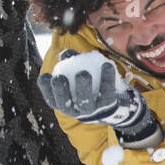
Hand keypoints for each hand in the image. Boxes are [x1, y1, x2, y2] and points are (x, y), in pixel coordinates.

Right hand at [38, 50, 161, 146]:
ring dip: (83, 87)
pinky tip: (106, 64)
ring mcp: (94, 111)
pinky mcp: (109, 106)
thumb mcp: (79, 75)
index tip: (45, 76)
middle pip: (66, 104)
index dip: (46, 89)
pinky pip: (107, 92)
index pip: (52, 99)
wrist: (120, 104)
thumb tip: (65, 53)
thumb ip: (71, 63)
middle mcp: (77, 111)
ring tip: (83, 73)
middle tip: (59, 78)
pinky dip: (107, 79)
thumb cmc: (92, 87)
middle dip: (61, 91)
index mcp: (66, 104)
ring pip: (86, 102)